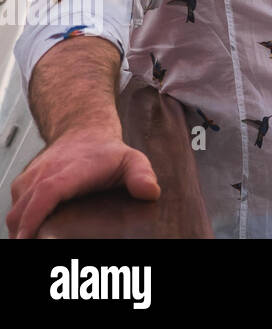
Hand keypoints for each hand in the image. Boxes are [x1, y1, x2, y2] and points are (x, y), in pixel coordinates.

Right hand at [6, 128, 160, 238]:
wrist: (84, 130)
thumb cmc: (106, 151)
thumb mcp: (132, 159)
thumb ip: (142, 175)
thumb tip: (149, 192)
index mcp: (70, 171)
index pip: (46, 193)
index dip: (35, 217)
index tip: (29, 237)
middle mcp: (44, 174)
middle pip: (23, 210)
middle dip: (25, 234)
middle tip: (40, 248)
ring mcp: (30, 179)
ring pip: (15, 212)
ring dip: (22, 230)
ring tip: (38, 242)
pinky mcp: (22, 185)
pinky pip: (15, 208)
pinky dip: (20, 223)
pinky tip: (34, 233)